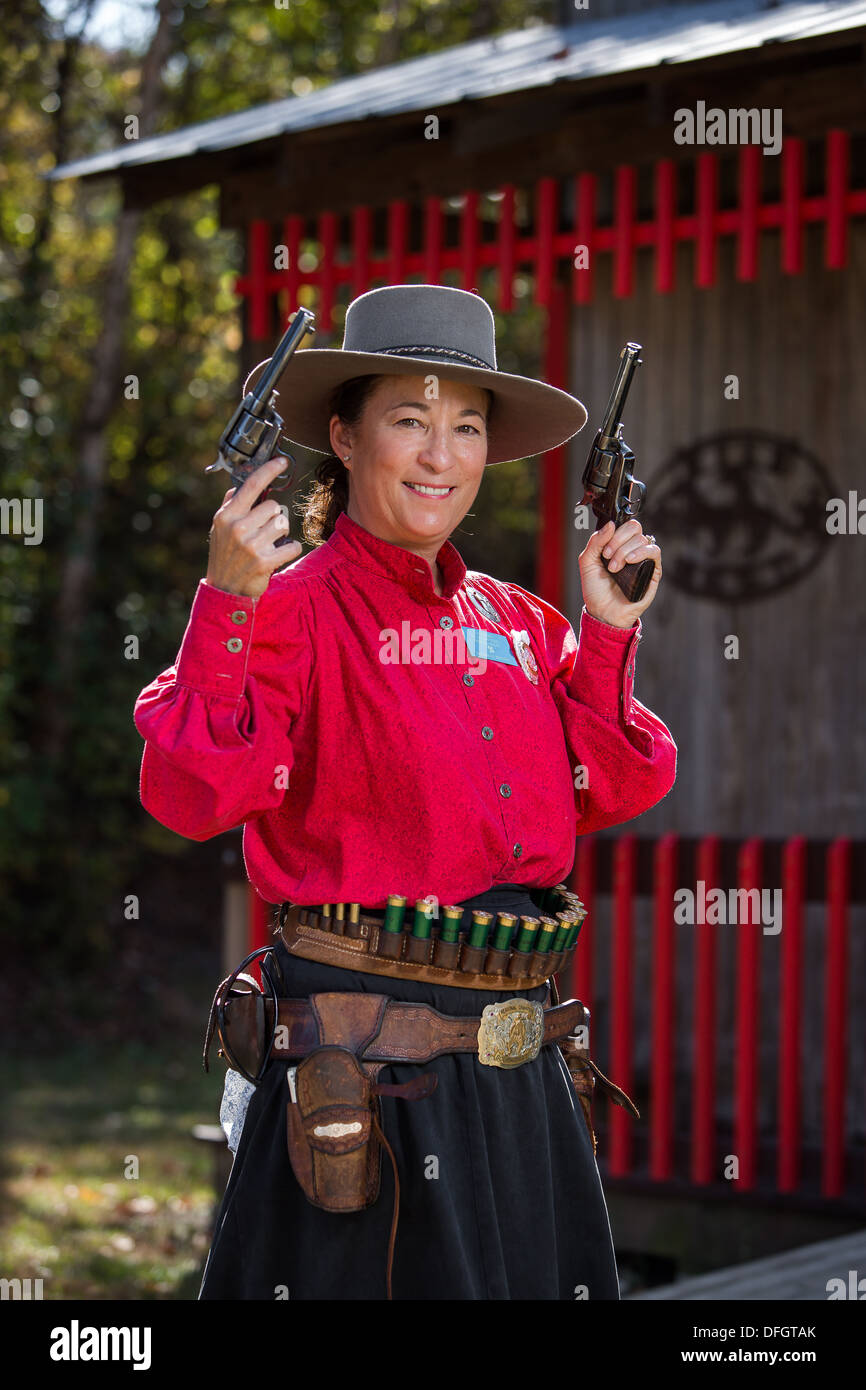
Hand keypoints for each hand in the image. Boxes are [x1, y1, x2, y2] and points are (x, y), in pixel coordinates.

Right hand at [206, 456, 301, 599]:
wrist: (224, 590)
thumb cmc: (224, 556)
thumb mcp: (219, 529)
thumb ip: (229, 507)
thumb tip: (236, 488)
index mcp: (227, 516)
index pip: (251, 485)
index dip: (269, 470)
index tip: (282, 461)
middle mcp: (238, 528)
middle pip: (274, 506)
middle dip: (274, 517)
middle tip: (265, 532)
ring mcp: (251, 545)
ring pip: (284, 524)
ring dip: (282, 534)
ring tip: (269, 544)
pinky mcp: (264, 562)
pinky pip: (292, 547)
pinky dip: (290, 551)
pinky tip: (278, 556)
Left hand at [578, 519, 661, 627]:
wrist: (603, 612)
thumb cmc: (596, 590)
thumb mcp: (587, 562)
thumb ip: (595, 541)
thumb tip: (611, 524)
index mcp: (617, 545)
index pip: (623, 525)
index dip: (614, 533)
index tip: (604, 550)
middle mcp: (631, 549)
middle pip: (634, 528)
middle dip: (618, 541)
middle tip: (608, 557)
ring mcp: (643, 559)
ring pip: (641, 539)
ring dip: (625, 551)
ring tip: (615, 568)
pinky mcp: (653, 570)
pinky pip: (654, 551)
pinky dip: (642, 552)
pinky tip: (630, 561)